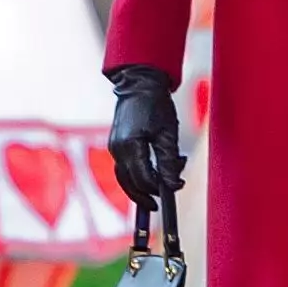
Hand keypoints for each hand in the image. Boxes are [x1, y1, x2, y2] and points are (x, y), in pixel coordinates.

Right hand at [105, 64, 182, 207]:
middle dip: (146, 194)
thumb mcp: (168, 133)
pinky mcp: (116, 145)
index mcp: (130, 145)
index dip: (158, 189)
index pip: (142, 179)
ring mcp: (114, 147)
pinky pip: (124, 168)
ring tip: (159, 188)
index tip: (174, 189)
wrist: (139, 84)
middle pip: (129, 183)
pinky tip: (152, 173)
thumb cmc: (156, 105)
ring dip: (141, 186)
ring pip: (125, 178)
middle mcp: (117, 149)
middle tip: (161, 202)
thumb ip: (169, 161)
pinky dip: (137, 175)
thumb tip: (174, 184)